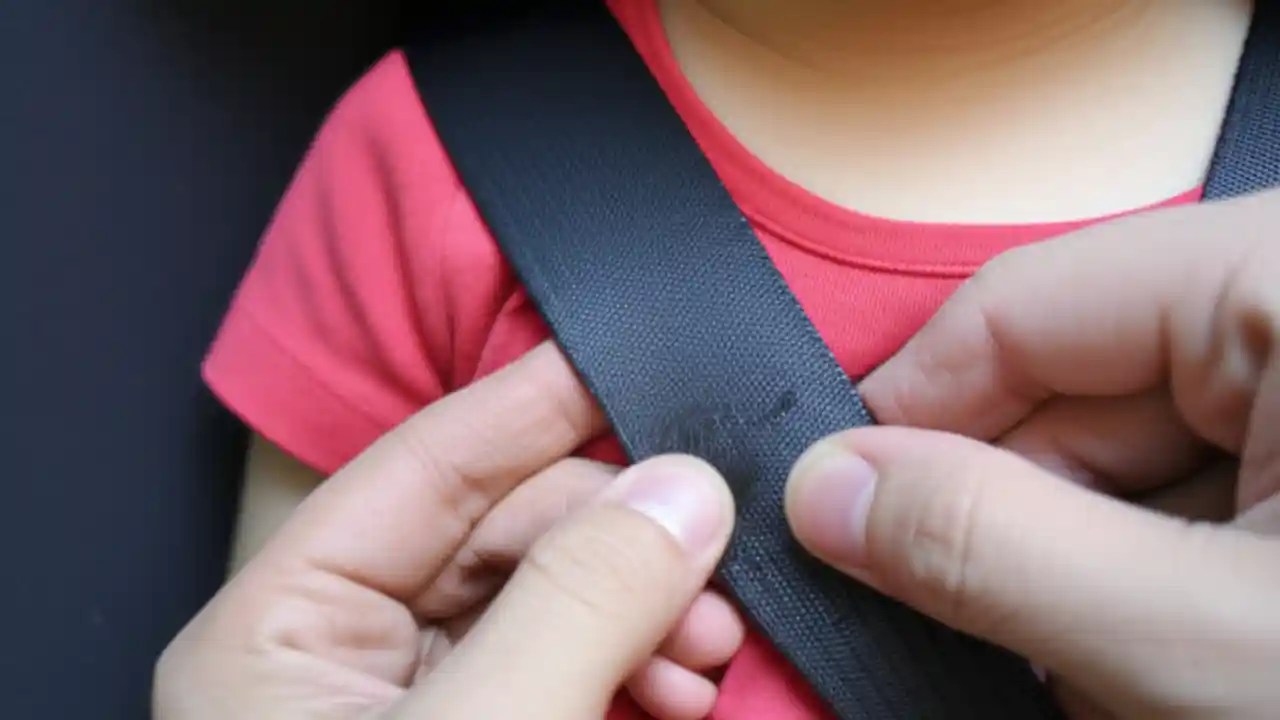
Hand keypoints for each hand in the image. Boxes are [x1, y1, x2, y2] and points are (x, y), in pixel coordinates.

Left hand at [155, 344, 738, 719]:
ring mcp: (410, 708)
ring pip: (546, 606)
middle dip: (619, 544)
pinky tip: (683, 689)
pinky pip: (565, 670)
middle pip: (501, 537)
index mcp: (278, 632)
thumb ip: (575, 604)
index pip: (422, 467)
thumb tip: (681, 490)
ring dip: (643, 614)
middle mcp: (337, 658)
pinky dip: (633, 671)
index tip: (627, 359)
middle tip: (711, 556)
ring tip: (709, 645)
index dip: (532, 406)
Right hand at [786, 191, 1279, 717]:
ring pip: (1123, 450)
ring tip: (1092, 673)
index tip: (834, 514)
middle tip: (961, 631)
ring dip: (1076, 565)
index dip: (907, 415)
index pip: (1025, 307)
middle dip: (1007, 516)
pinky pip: (1191, 488)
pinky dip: (1147, 577)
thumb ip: (996, 550)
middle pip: (1068, 384)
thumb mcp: (1203, 636)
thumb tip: (825, 490)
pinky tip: (1154, 659)